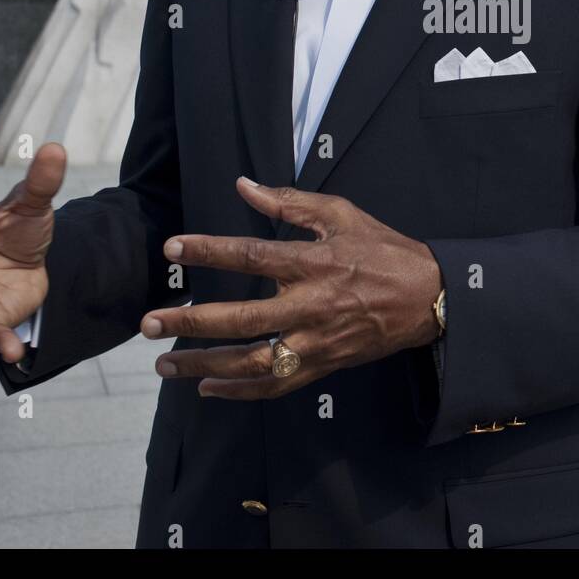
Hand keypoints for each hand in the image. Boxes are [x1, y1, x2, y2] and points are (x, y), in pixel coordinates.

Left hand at [141, 179, 441, 398]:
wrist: (428, 297)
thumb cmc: (383, 249)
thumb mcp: (341, 214)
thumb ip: (289, 202)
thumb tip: (243, 185)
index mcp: (315, 262)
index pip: (251, 255)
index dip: (209, 250)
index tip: (173, 247)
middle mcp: (312, 306)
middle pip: (241, 319)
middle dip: (191, 323)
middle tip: (150, 323)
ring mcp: (316, 342)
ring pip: (252, 362)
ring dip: (203, 365)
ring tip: (164, 364)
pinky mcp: (323, 366)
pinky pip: (275, 386)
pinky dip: (239, 392)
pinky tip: (208, 389)